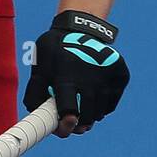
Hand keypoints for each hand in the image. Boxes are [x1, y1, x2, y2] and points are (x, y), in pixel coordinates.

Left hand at [23, 10, 129, 136]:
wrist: (79, 29)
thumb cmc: (54, 53)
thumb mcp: (39, 68)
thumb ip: (35, 93)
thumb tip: (37, 116)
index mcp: (67, 77)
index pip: (69, 110)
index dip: (66, 123)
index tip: (64, 126)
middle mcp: (91, 78)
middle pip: (88, 116)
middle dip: (79, 124)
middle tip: (72, 125)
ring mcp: (108, 76)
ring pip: (101, 112)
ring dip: (90, 116)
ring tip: (81, 109)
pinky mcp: (121, 75)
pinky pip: (111, 104)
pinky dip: (102, 106)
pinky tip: (92, 98)